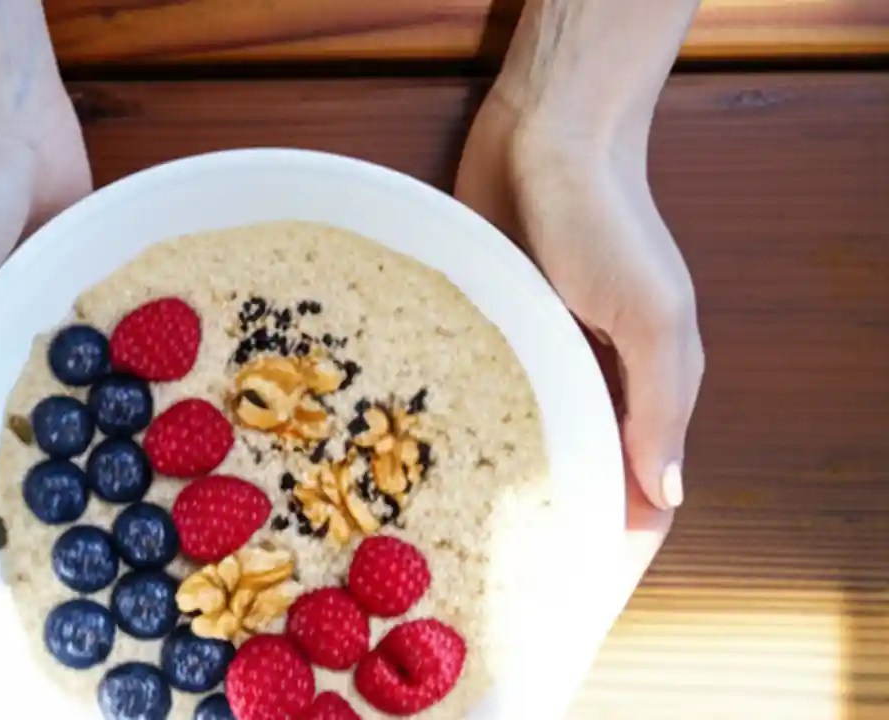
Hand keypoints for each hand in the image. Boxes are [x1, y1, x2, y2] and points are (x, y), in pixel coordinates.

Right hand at [0, 85, 90, 533]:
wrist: (3, 130)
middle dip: (13, 491)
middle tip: (52, 552)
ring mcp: (24, 331)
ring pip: (44, 409)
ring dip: (67, 451)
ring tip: (104, 514)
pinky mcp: (72, 307)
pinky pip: (89, 365)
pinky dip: (105, 398)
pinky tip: (136, 443)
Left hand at [456, 88, 703, 593]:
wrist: (547, 135)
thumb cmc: (610, 222)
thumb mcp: (653, 318)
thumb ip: (659, 407)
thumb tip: (665, 500)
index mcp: (641, 386)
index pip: (635, 483)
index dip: (611, 537)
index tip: (567, 590)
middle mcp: (583, 378)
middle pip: (567, 467)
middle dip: (538, 518)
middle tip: (487, 573)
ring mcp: (527, 353)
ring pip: (508, 433)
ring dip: (484, 475)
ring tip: (436, 532)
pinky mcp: (476, 326)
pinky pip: (460, 387)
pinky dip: (444, 424)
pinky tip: (408, 463)